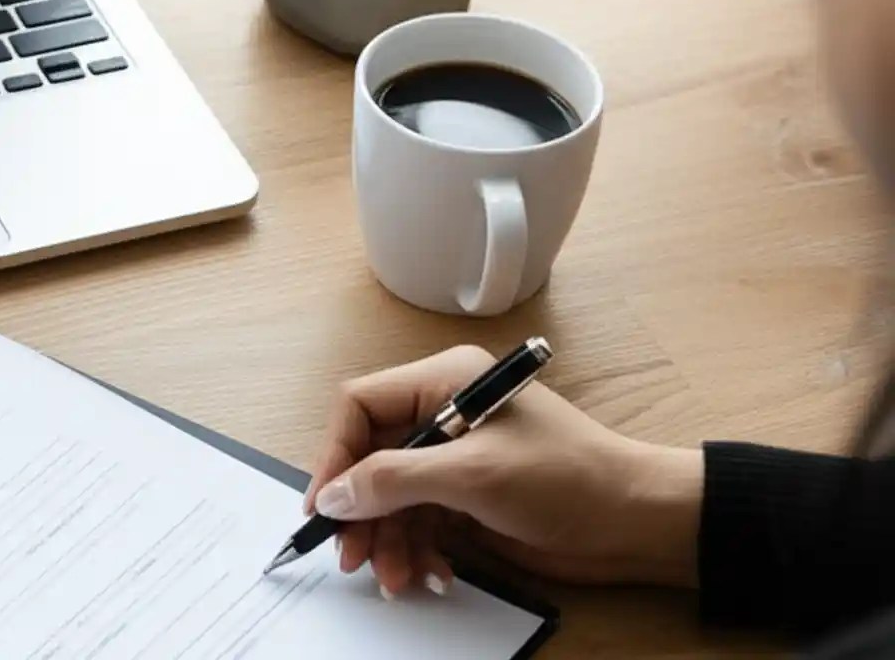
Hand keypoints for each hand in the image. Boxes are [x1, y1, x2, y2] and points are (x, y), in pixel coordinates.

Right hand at [305, 345, 703, 596]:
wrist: (635, 522)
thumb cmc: (563, 478)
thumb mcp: (472, 475)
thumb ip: (393, 481)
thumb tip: (332, 497)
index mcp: (443, 382)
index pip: (360, 406)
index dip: (335, 456)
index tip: (325, 508)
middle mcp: (443, 414)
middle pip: (370, 458)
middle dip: (360, 512)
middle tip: (353, 559)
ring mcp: (454, 458)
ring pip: (390, 498)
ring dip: (387, 541)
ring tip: (396, 579)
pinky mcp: (467, 497)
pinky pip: (418, 521)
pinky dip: (416, 550)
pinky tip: (431, 575)